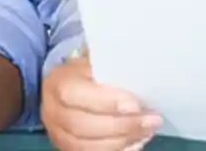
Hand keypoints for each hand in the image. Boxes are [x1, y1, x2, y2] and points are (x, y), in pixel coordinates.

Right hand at [42, 52, 161, 150]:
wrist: (62, 91)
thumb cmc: (85, 75)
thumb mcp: (93, 64)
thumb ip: (110, 72)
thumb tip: (141, 80)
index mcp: (58, 83)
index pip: (76, 94)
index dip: (106, 102)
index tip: (135, 104)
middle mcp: (53, 112)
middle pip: (83, 125)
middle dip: (122, 125)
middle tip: (152, 120)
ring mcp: (59, 135)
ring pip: (89, 146)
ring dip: (124, 140)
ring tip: (148, 130)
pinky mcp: (69, 149)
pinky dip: (119, 150)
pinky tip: (137, 141)